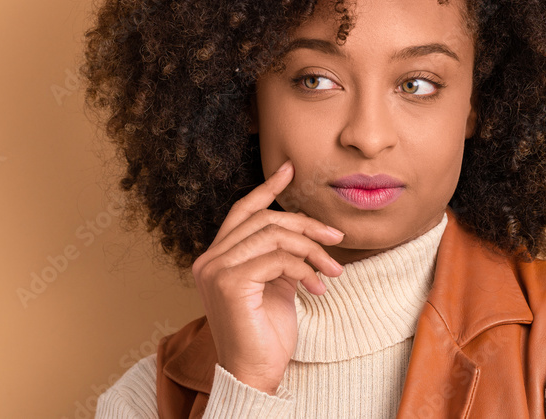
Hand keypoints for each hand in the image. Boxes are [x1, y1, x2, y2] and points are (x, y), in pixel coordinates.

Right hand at [191, 159, 345, 395]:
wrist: (255, 374)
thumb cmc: (266, 334)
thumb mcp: (276, 284)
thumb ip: (279, 255)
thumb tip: (303, 229)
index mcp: (216, 256)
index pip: (242, 211)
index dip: (266, 188)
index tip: (290, 171)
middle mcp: (209, 259)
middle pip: (264, 220)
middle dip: (306, 225)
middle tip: (336, 240)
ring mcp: (215, 270)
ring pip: (273, 236)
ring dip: (311, 250)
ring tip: (333, 270)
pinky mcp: (229, 283)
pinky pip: (277, 259)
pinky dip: (304, 269)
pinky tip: (318, 288)